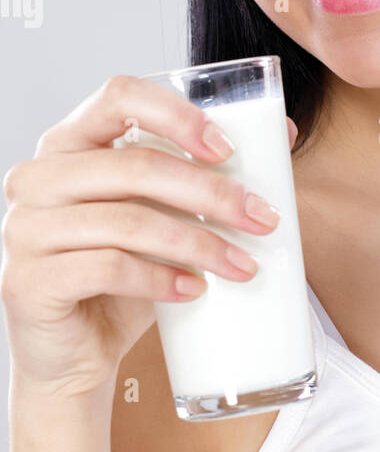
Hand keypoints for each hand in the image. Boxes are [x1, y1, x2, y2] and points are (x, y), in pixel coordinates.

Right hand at [0, 74, 296, 398]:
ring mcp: (25, 228)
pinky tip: (192, 289)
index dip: (177, 116)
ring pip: (129, 221)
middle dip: (212, 193)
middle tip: (263, 219)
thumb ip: (205, 174)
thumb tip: (282, 131)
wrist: (73, 355)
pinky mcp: (29, 281)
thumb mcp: (163, 217)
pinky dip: (160, 279)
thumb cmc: (119, 277)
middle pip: (137, 166)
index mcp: (69, 143)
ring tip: (242, 264)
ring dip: (199, 244)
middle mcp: (38, 177)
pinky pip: (107, 268)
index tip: (227, 149)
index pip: (119, 96)